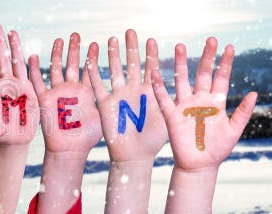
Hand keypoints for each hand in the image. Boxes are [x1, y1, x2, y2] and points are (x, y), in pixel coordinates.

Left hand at [0, 24, 39, 144]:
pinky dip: (32, 67)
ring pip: (16, 63)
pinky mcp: (29, 94)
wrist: (11, 141)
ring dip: (14, 48)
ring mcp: (18, 87)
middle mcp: (5, 84)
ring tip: (11, 32)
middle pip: (1, 59)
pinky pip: (31, 78)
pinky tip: (32, 55)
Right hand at [29, 32, 101, 153]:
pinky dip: (34, 71)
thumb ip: (112, 99)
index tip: (96, 43)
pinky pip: (38, 83)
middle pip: (71, 64)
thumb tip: (129, 91)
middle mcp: (70, 90)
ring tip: (59, 40)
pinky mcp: (45, 100)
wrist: (70, 150)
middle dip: (73, 49)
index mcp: (85, 92)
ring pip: (55, 69)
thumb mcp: (105, 114)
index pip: (88, 69)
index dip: (91, 56)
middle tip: (76, 34)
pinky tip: (32, 58)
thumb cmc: (88, 137)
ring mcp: (57, 94)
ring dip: (56, 55)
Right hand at [89, 30, 167, 161]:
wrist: (135, 155)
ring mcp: (118, 96)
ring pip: (114, 70)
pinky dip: (93, 73)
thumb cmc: (154, 140)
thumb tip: (181, 81)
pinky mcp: (105, 104)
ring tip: (112, 40)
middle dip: (130, 48)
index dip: (150, 53)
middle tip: (130, 31)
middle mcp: (133, 90)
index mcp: (149, 92)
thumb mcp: (167, 116)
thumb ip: (170, 98)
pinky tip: (90, 59)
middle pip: (131, 64)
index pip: (150, 67)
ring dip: (112, 55)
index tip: (150, 39)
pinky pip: (97, 86)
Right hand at [151, 38, 257, 170]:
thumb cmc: (217, 149)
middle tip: (210, 39)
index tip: (229, 47)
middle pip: (203, 73)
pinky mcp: (172, 115)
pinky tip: (155, 74)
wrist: (199, 165)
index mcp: (216, 102)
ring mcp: (186, 106)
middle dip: (207, 57)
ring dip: (181, 64)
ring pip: (182, 80)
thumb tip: (254, 93)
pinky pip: (164, 98)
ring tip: (179, 47)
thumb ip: (243, 112)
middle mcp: (200, 100)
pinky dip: (159, 87)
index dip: (225, 63)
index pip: (221, 78)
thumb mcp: (234, 130)